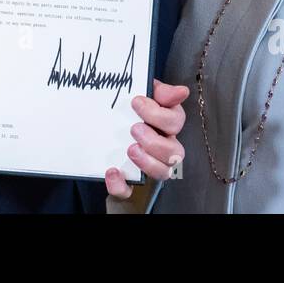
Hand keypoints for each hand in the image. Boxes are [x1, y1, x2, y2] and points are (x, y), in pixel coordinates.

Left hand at [105, 79, 188, 198]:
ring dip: (148, 162)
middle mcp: (163, 147)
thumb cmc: (130, 112)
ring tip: (130, 149)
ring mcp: (148, 165)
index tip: (137, 102)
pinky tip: (112, 171)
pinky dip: (121, 185)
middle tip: (135, 129)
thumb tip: (182, 91)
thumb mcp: (144, 95)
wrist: (102, 132)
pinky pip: (129, 191)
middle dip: (155, 141)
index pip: (176, 121)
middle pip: (176, 153)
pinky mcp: (129, 181)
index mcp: (166, 125)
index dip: (159, 114)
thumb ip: (160, 91)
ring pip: (163, 173)